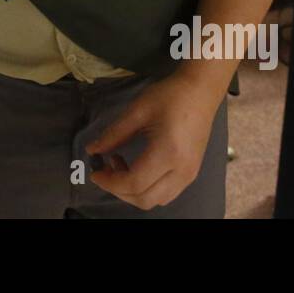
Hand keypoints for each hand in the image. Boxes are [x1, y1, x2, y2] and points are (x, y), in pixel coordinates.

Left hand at [84, 72, 222, 210]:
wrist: (201, 91)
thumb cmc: (170, 96)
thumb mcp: (137, 110)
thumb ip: (114, 134)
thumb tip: (92, 150)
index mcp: (168, 153)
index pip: (134, 183)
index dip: (110, 182)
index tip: (94, 172)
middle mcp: (182, 170)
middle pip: (144, 199)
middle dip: (118, 190)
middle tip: (105, 168)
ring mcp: (189, 175)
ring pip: (155, 200)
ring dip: (133, 191)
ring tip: (120, 165)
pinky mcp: (191, 173)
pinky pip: (165, 194)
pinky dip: (146, 189)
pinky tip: (137, 167)